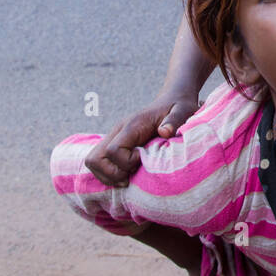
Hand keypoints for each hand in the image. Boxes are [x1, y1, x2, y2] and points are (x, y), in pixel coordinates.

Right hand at [85, 93, 199, 186]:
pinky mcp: (114, 143)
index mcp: (132, 125)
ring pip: (93, 162)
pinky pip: (99, 162)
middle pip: (94, 158)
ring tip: (129, 176)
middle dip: (112, 174)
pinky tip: (127, 174)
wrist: (172, 99)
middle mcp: (117, 131)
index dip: (126, 162)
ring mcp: (114, 137)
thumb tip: (165, 132)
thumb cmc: (178, 107)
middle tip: (131, 175)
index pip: (113, 150)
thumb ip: (174, 120)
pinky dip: (109, 174)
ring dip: (108, 175)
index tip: (142, 159)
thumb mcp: (183, 111)